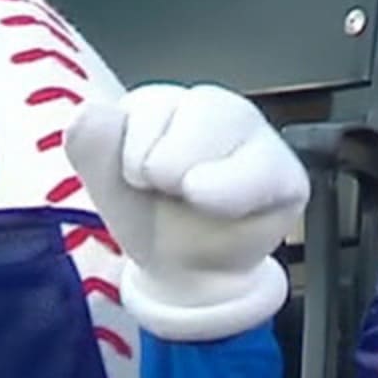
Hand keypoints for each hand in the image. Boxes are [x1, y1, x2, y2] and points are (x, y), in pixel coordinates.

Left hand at [63, 83, 305, 340]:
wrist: (183, 274)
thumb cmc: (152, 219)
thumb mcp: (106, 184)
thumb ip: (90, 144)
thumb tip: (90, 112)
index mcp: (168, 103)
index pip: (147, 104)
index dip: (132, 153)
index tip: (138, 179)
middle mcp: (216, 108)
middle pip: (197, 108)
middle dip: (166, 164)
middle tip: (167, 192)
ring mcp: (256, 136)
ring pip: (230, 126)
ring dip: (197, 178)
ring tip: (192, 201)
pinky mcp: (287, 175)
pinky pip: (262, 170)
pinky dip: (232, 191)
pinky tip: (215, 205)